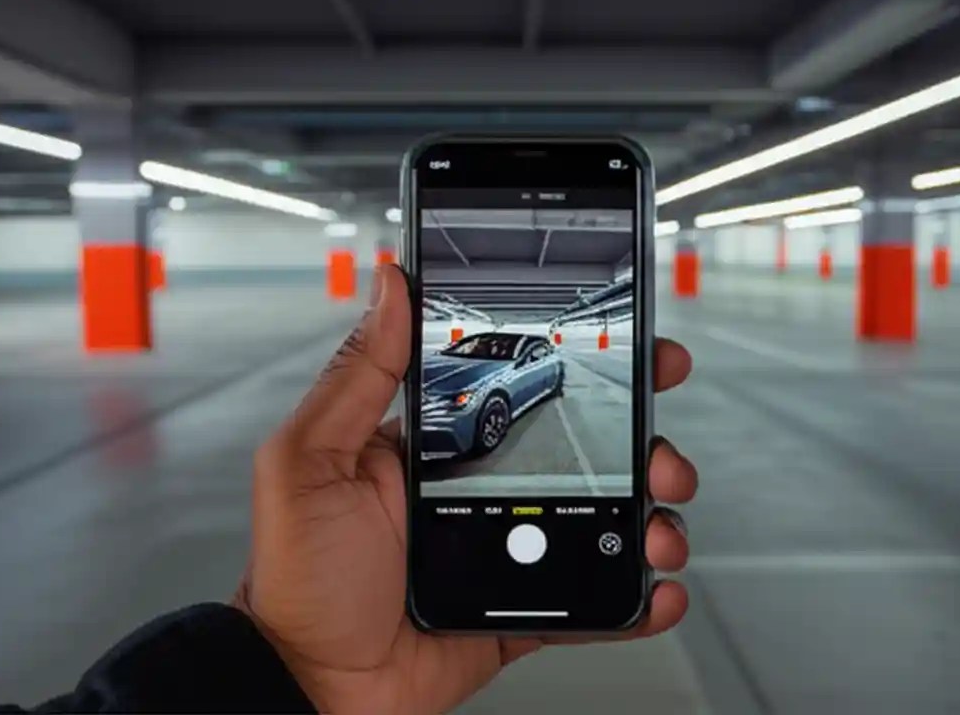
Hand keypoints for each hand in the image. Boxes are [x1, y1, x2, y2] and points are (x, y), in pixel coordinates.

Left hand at [235, 265, 697, 713]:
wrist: (312, 689)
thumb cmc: (298, 579)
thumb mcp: (309, 461)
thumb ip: (357, 375)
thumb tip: (389, 285)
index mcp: (439, 447)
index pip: (525, 390)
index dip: (586, 368)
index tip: (634, 349)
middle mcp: (483, 491)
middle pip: (586, 453)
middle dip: (643, 444)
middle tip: (661, 454)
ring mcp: (509, 551)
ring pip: (603, 522)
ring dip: (650, 520)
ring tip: (658, 532)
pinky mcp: (524, 612)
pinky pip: (594, 601)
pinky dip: (636, 599)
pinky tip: (657, 593)